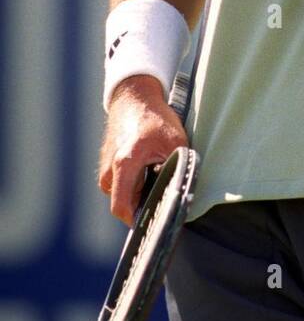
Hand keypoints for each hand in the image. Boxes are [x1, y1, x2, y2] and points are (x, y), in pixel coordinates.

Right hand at [98, 79, 188, 225]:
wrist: (134, 98)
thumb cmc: (155, 118)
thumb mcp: (175, 143)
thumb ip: (177, 170)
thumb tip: (180, 195)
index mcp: (123, 164)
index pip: (122, 208)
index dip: (138, 220)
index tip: (155, 222)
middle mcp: (109, 170)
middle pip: (125, 203)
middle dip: (144, 203)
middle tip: (164, 193)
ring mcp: (105, 168)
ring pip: (124, 194)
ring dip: (140, 191)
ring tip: (156, 174)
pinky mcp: (107, 166)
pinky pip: (121, 185)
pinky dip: (135, 183)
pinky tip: (148, 170)